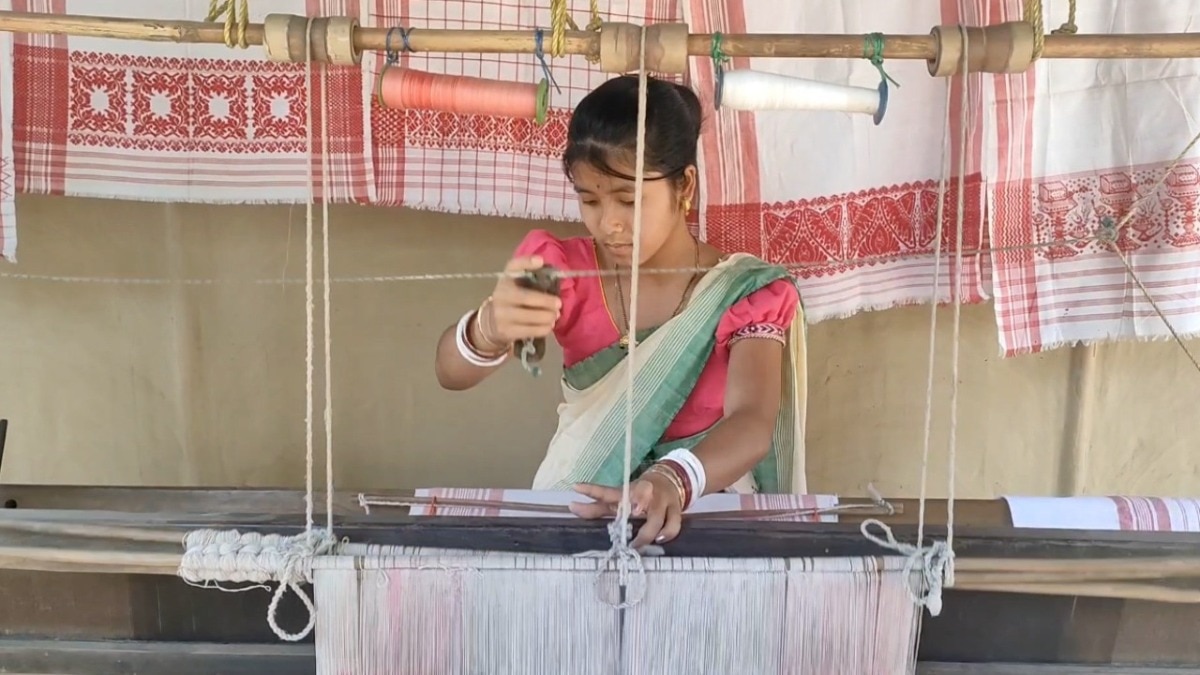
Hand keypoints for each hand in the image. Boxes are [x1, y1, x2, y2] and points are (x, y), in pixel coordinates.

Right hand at [482, 255, 561, 344]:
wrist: (491, 320)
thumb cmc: (512, 297)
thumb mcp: (516, 283)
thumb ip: (531, 276)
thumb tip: (555, 274)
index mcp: (506, 279)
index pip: (513, 266)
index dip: (527, 262)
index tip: (540, 261)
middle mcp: (501, 294)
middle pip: (525, 297)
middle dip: (545, 301)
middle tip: (559, 304)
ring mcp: (502, 314)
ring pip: (528, 316)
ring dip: (547, 316)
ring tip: (556, 315)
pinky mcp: (506, 331)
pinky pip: (528, 331)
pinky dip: (543, 328)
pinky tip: (549, 325)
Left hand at [569, 473, 683, 547]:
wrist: (671, 480)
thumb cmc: (638, 495)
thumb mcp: (619, 499)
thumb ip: (597, 507)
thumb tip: (572, 508)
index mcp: (627, 492)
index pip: (608, 492)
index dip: (592, 490)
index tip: (576, 487)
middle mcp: (645, 494)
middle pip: (641, 496)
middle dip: (639, 502)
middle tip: (634, 512)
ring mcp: (662, 502)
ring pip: (657, 517)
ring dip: (649, 531)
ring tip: (638, 544)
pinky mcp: (676, 510)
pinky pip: (673, 524)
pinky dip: (668, 532)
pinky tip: (660, 539)